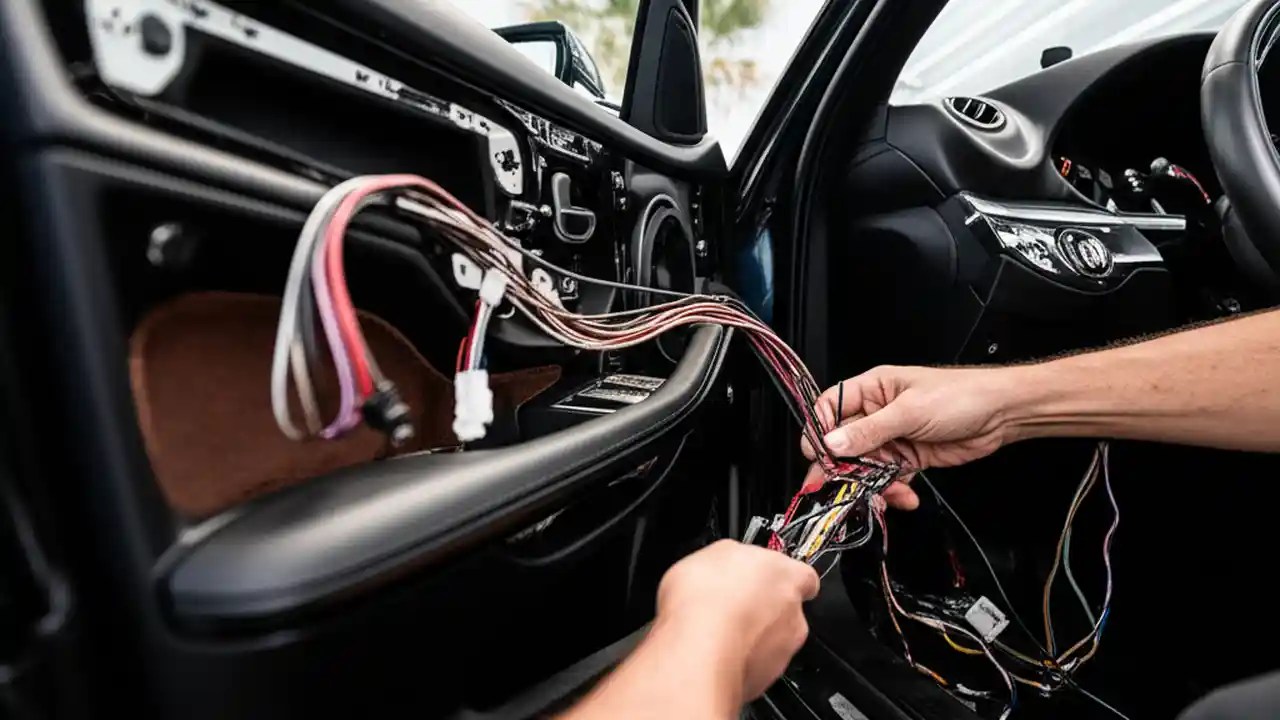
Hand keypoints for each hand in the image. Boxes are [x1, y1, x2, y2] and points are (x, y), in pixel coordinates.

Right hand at [656, 540, 819, 703]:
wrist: (697, 650)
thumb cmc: (706, 598)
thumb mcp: (715, 551)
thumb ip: (737, 556)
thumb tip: (733, 558)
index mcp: (788, 576)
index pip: (804, 575)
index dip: (781, 577)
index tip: (762, 576)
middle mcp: (794, 616)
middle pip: (786, 610)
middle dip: (762, 609)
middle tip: (729, 604)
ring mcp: (781, 652)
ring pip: (771, 641)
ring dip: (749, 636)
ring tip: (715, 630)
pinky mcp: (763, 679)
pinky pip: (754, 665)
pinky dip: (737, 659)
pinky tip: (712, 651)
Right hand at [802, 365, 1020, 507]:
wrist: (1002, 414)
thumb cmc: (959, 396)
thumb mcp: (910, 411)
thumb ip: (869, 431)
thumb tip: (832, 443)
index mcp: (872, 390)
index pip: (830, 408)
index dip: (819, 431)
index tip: (816, 455)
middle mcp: (877, 414)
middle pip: (843, 443)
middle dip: (841, 468)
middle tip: (834, 490)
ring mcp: (892, 438)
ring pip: (864, 466)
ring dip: (869, 485)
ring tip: (883, 497)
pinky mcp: (908, 459)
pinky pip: (888, 479)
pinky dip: (893, 492)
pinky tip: (905, 497)